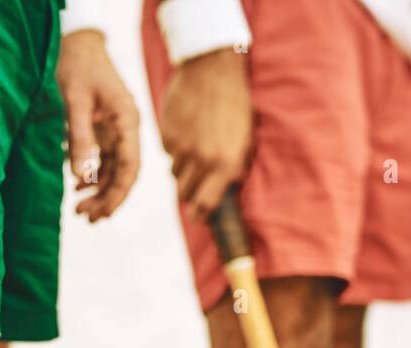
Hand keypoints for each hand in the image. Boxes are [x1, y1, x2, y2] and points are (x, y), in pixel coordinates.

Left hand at [56, 30, 140, 221]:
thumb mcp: (74, 102)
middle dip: (107, 198)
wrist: (78, 44)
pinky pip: (104, 160)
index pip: (130, 167)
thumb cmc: (76, 67)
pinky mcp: (106, 129)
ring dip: (99, 191)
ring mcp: (118, 130)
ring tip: (79, 210)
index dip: (118, 194)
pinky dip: (93, 176)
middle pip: (123, 173)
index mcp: (127, 121)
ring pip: (114, 170)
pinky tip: (78, 187)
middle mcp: (127, 128)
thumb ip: (80, 139)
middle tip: (85, 218)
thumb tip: (81, 178)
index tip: (102, 214)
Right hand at [158, 48, 251, 220]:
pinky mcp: (166, 135)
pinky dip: (175, 149)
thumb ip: (233, 170)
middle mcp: (201, 160)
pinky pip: (167, 153)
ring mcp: (181, 148)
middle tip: (196, 183)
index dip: (201, 215)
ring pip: (174, 174)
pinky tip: (187, 131)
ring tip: (195, 149)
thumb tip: (222, 195)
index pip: (205, 206)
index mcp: (225, 164)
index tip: (200, 215)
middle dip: (190, 193)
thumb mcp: (244, 140)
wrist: (212, 68)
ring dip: (183, 169)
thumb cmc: (235, 105)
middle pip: (184, 194)